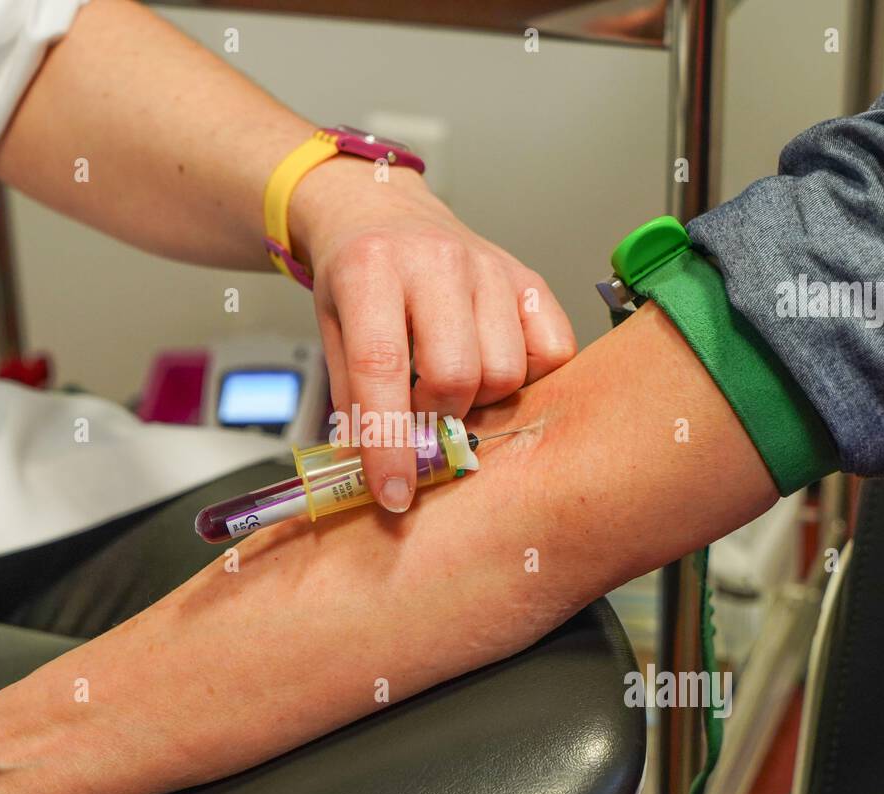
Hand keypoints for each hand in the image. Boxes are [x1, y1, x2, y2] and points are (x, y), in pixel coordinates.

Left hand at [290, 160, 575, 512]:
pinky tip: (495, 371)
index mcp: (370, 269)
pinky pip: (553, 351)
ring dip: (480, 401)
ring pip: (506, 371)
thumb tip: (374, 475)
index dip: (390, 444)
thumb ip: (353, 400)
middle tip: (422, 416)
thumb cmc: (356, 276)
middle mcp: (435, 261)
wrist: (382, 210)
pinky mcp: (528, 276)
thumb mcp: (331, 329)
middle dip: (438, 418)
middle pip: (456, 375)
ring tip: (454, 388)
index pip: (381, 368)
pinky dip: (529, 378)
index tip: (395, 494)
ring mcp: (489, 265)